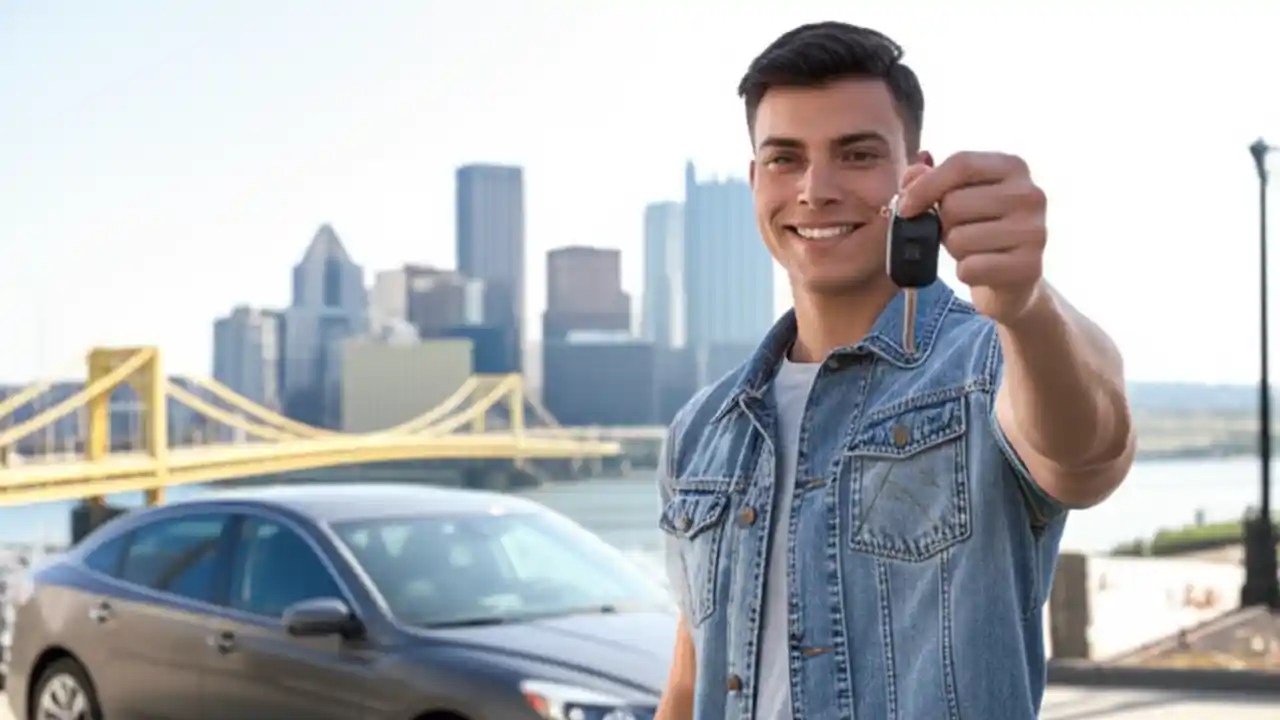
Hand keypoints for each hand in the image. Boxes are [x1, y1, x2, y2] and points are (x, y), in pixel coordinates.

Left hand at [896, 152, 1046, 325]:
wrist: (1014, 278)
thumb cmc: (980, 229)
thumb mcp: (957, 197)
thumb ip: (929, 180)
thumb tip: (913, 175)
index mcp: (1012, 166)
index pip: (961, 164)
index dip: (925, 186)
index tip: (905, 208)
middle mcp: (1030, 194)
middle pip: (955, 204)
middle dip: (944, 224)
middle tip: (959, 232)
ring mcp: (1034, 231)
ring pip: (959, 239)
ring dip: (954, 250)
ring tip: (973, 250)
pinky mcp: (1029, 267)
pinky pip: (970, 269)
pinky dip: (966, 272)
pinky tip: (982, 270)